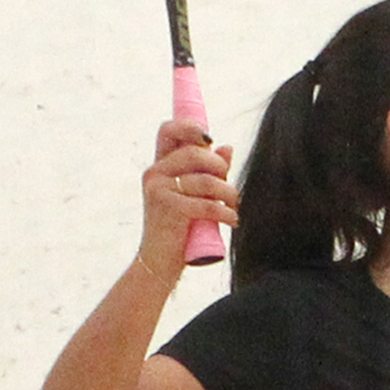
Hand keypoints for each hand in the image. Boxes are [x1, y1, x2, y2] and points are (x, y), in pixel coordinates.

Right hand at [138, 119, 237, 272]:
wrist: (159, 262)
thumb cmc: (179, 229)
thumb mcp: (194, 195)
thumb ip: (209, 172)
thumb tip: (226, 147)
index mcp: (160, 166)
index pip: (168, 130)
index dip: (190, 127)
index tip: (209, 140)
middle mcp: (155, 173)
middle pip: (195, 153)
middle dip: (220, 168)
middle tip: (229, 188)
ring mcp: (159, 189)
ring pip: (206, 180)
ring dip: (228, 193)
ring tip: (234, 206)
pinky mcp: (168, 208)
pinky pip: (207, 204)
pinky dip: (225, 213)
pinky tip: (232, 220)